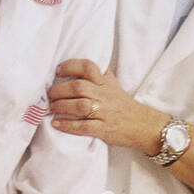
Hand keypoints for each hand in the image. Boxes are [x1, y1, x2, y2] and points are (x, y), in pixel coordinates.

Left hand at [47, 59, 166, 151]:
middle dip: (59, 90)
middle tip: (50, 94)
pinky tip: (56, 124)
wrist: (144, 125)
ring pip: (80, 105)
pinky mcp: (105, 129)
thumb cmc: (124, 104)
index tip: (58, 71)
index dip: (71, 66)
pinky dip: (67, 125)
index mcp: (105, 82)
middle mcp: (105, 95)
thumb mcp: (114, 85)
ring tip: (52, 108)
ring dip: (62, 106)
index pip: (88, 67)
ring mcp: (105, 112)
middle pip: (79, 87)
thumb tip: (82, 64)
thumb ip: (100, 74)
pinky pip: (83, 126)